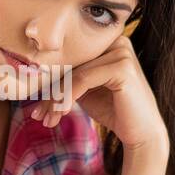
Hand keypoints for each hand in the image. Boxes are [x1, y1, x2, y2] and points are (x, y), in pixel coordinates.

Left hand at [30, 36, 166, 153]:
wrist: (141, 134)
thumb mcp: (85, 90)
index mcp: (107, 42)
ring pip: (74, 73)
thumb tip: (33, 73)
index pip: (70, 58)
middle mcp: (116, 41)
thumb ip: (68, 77)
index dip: (50, 81)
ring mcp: (121, 52)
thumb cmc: (113, 110)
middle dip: (51, 91)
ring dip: (56, 98)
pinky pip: (84, 79)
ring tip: (47, 119)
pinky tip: (61, 113)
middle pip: (71, 63)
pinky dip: (68, 96)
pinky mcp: (122, 66)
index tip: (36, 106)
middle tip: (37, 114)